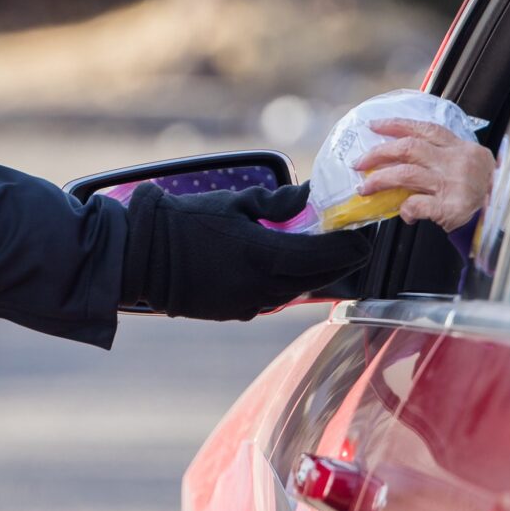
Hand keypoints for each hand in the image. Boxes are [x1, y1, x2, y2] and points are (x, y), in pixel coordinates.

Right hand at [118, 182, 370, 319]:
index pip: (330, 254)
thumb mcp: (236, 203)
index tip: (365, 234)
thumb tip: (307, 197)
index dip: (354, 245)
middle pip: (321, 276)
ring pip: (298, 289)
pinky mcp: (237, 313)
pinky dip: (284, 281)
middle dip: (340, 259)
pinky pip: (274, 297)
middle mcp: (264, 287)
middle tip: (350, 241)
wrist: (144, 256)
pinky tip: (278, 263)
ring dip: (312, 271)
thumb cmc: (187, 221)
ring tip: (315, 248)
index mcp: (267, 255)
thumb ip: (278, 203)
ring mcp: (250, 303)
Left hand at [352, 118, 496, 231]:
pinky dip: (406, 208)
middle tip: (360, 161)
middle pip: (409, 148)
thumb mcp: (467, 164)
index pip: (424, 129)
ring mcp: (454, 184)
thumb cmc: (481, 192)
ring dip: (380, 180)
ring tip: (365, 188)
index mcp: (460, 148)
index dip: (396, 125)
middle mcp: (456, 161)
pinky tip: (403, 212)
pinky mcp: (451, 208)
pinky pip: (418, 204)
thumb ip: (439, 157)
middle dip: (379, 152)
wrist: (503, 219)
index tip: (374, 126)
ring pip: (406, 173)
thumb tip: (398, 158)